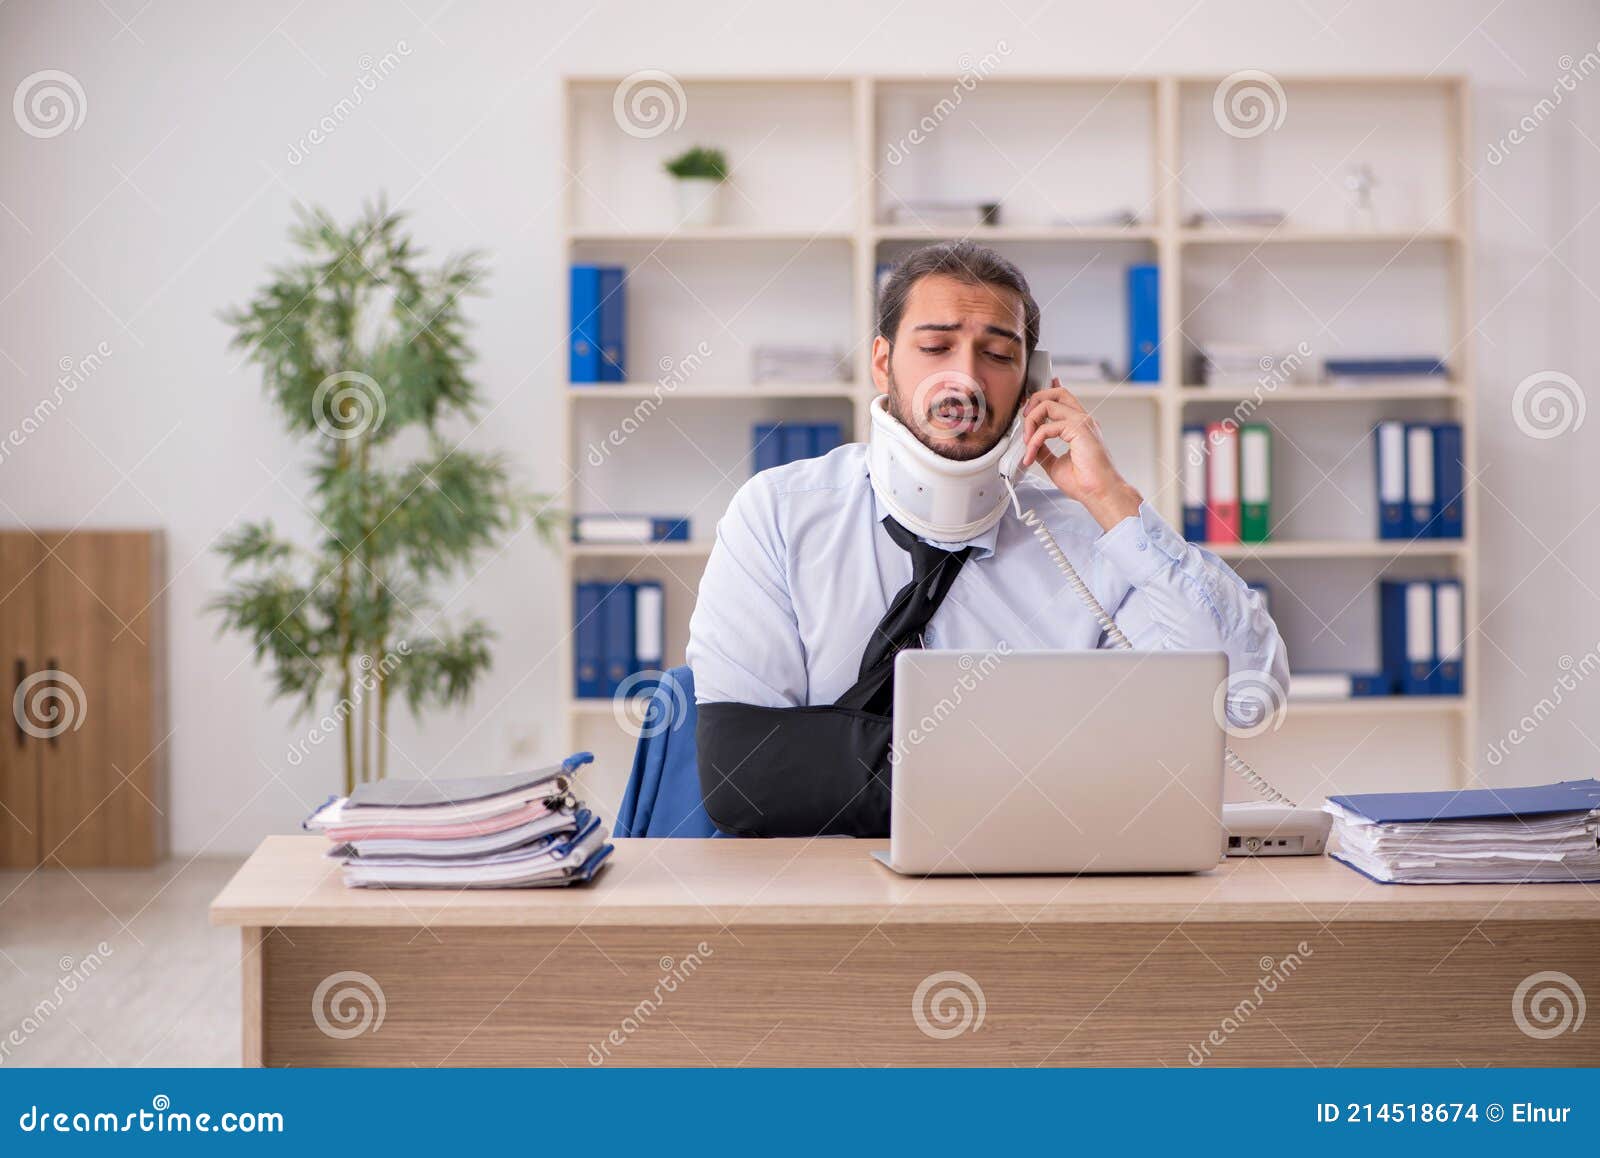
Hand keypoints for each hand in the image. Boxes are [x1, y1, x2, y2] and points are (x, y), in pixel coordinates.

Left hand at [1020, 379, 1143, 530]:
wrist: (1100, 493)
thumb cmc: (1085, 482)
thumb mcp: (1055, 463)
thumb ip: (1044, 449)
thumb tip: (1031, 443)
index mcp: (1080, 426)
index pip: (1062, 399)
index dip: (1043, 396)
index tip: (1027, 406)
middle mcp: (1082, 420)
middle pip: (1056, 392)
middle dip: (1035, 400)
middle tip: (1025, 419)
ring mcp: (1082, 422)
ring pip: (1048, 404)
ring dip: (1030, 422)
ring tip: (1026, 443)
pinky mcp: (1079, 429)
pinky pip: (1047, 427)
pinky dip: (1034, 440)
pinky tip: (1032, 454)